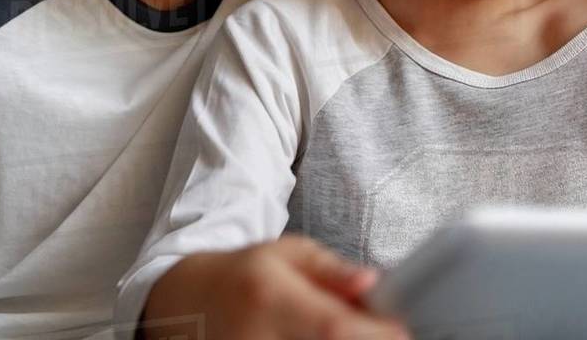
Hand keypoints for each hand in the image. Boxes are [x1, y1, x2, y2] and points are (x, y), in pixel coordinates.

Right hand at [140, 235, 409, 339]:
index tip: (401, 331)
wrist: (186, 303)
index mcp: (270, 296)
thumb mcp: (288, 255)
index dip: (375, 335)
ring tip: (344, 333)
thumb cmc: (245, 275)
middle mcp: (258, 337)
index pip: (333, 327)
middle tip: (377, 332)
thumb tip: (373, 283)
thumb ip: (333, 271)